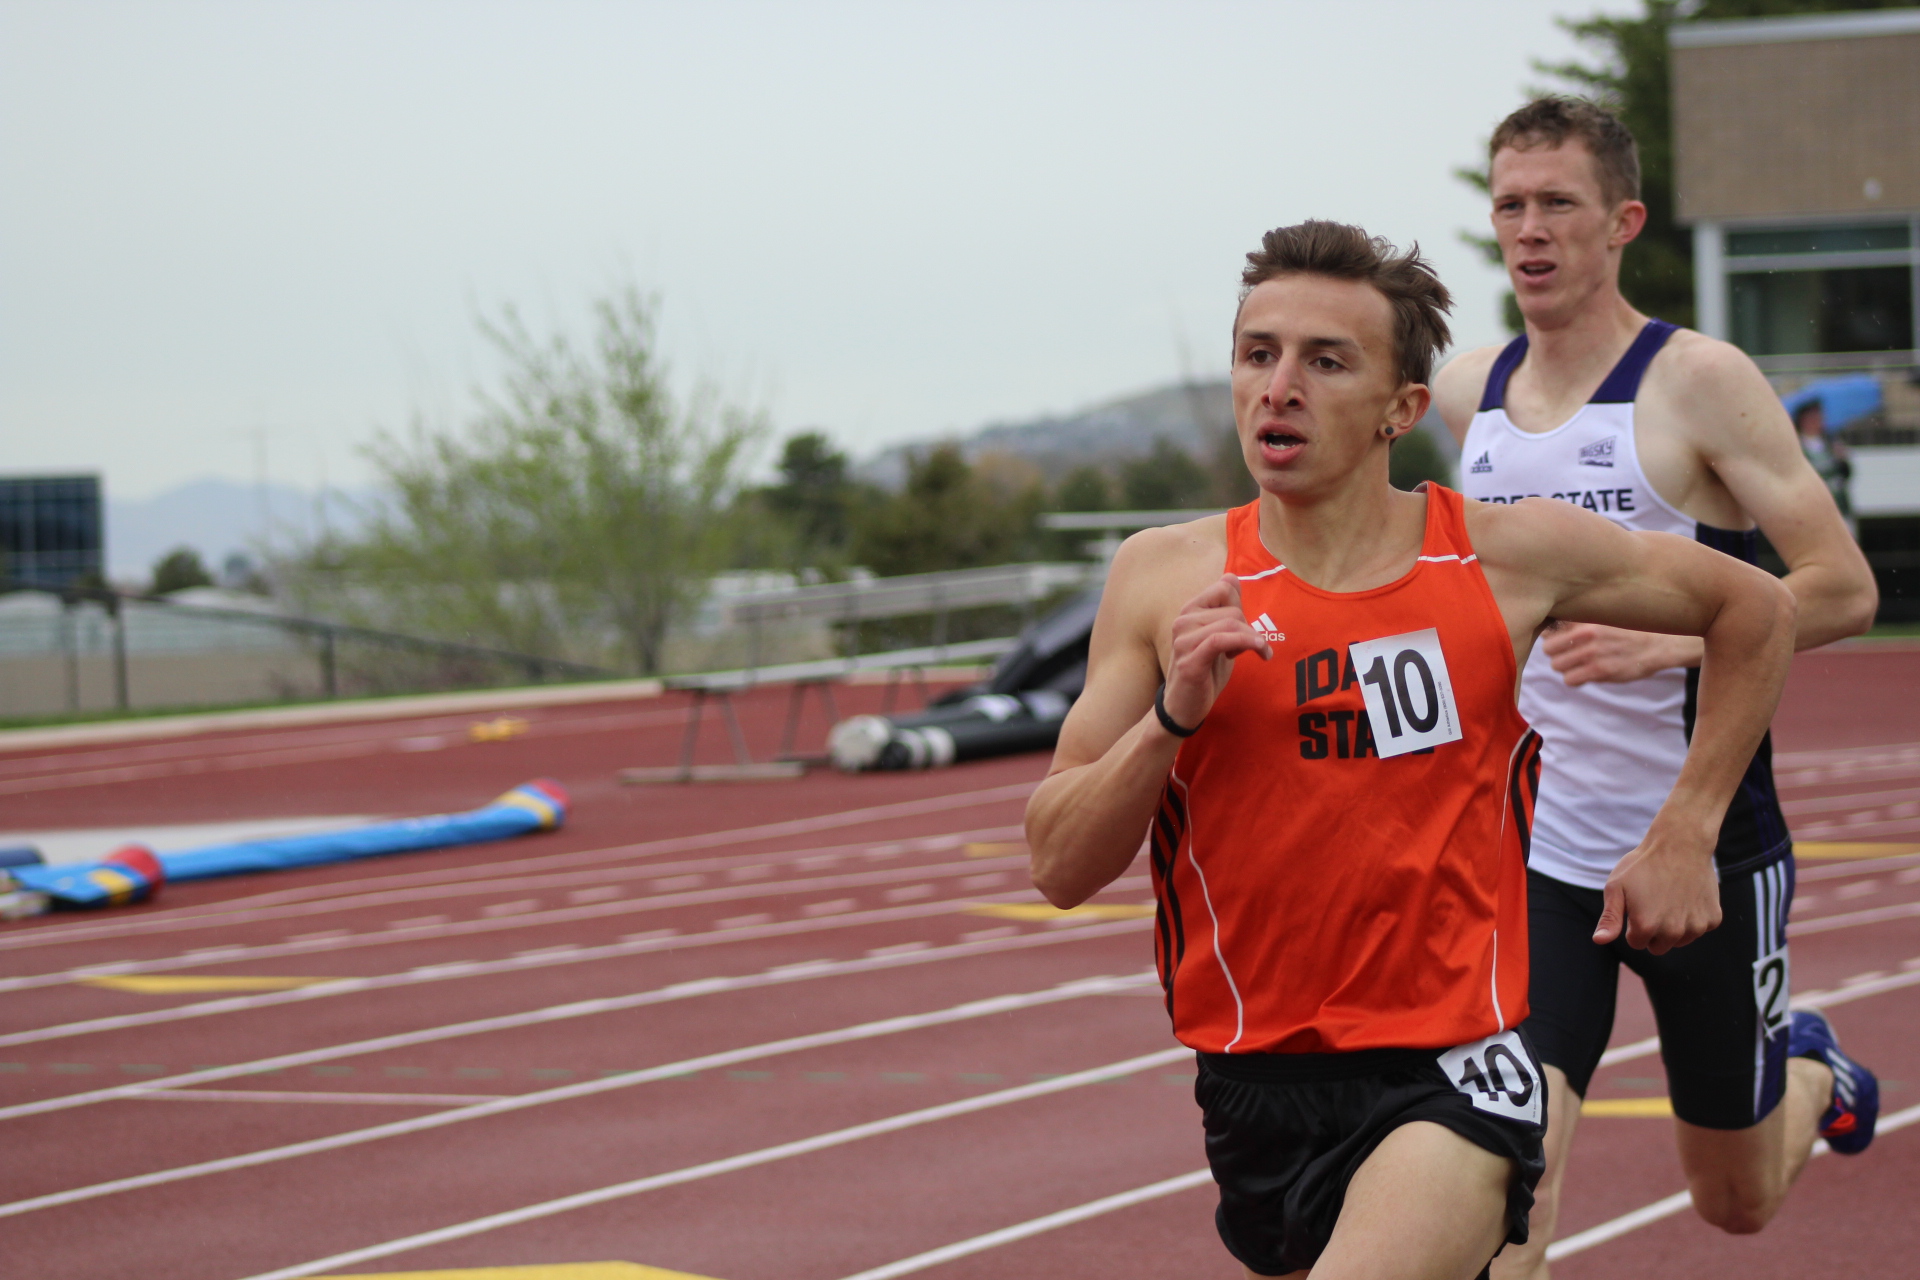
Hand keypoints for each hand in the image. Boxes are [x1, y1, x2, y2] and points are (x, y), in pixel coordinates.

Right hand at [1162, 575, 1271, 730]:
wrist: (1184, 707)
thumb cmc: (1205, 671)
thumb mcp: (1220, 637)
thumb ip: (1227, 609)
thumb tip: (1232, 576)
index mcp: (1189, 612)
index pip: (1223, 588)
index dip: (1240, 606)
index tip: (1245, 629)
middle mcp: (1183, 621)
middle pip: (1232, 609)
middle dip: (1249, 628)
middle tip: (1252, 648)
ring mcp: (1184, 640)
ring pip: (1230, 623)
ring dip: (1253, 639)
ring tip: (1259, 653)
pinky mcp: (1190, 660)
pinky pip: (1222, 640)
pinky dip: (1246, 643)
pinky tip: (1259, 653)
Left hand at [1541, 623, 1702, 684]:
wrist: (1659, 645)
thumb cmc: (1629, 630)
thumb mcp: (1604, 616)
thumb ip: (1579, 620)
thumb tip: (1548, 627)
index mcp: (1587, 617)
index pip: (1550, 628)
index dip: (1551, 636)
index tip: (1559, 639)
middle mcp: (1588, 634)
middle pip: (1549, 649)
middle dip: (1556, 653)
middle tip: (1569, 654)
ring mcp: (1594, 653)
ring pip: (1557, 666)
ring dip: (1565, 667)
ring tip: (1579, 664)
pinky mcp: (1601, 671)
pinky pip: (1570, 680)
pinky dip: (1575, 679)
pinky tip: (1586, 674)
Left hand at [1593, 833, 1721, 953]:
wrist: (1681, 844)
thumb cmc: (1643, 865)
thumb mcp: (1616, 887)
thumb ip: (1610, 918)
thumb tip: (1599, 940)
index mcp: (1646, 927)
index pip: (1637, 943)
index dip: (1634, 924)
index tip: (1638, 905)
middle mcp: (1673, 932)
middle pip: (1658, 946)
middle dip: (1654, 931)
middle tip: (1654, 903)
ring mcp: (1696, 927)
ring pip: (1679, 940)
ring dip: (1674, 926)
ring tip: (1670, 898)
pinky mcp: (1713, 919)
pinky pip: (1699, 928)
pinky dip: (1694, 916)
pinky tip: (1688, 896)